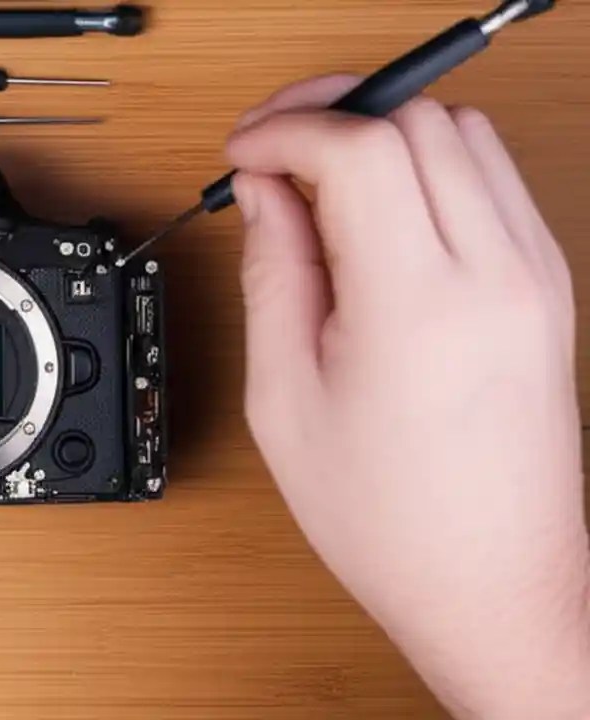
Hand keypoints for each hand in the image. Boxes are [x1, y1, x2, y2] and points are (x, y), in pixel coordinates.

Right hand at [231, 76, 589, 717]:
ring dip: (383, 135)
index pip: (361, 147)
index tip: (244, 152)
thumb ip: (273, 278)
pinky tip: (377, 212)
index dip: (288, 128)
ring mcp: (535, 276)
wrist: (496, 583)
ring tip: (318, 179)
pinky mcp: (548, 286)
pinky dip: (428, 167)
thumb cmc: (391, 518)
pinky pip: (492, 179)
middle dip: (332, 113)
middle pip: (417, 119)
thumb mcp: (287, 400)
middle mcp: (495, 275)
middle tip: (271, 149)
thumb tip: (266, 198)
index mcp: (418, 307)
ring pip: (463, 134)